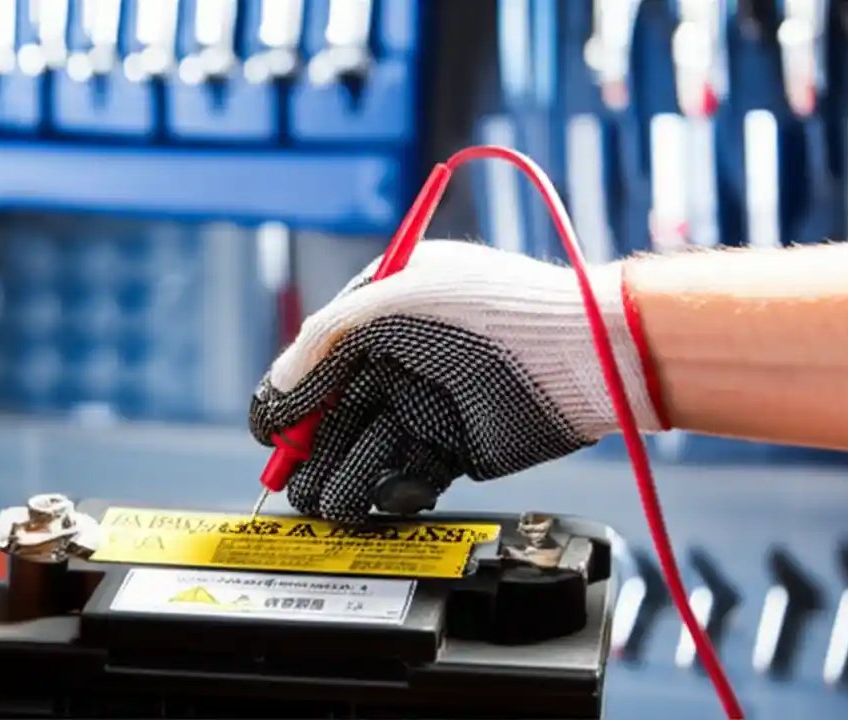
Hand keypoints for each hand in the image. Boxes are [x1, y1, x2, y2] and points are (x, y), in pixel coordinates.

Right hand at [249, 240, 664, 522]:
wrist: (579, 356)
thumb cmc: (489, 309)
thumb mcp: (389, 301)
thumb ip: (323, 343)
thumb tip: (278, 389)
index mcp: (381, 311)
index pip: (316, 359)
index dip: (289, 397)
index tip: (269, 431)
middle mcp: (399, 357)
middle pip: (334, 411)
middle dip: (309, 448)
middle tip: (291, 481)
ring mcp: (426, 403)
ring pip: (365, 448)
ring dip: (341, 476)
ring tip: (326, 501)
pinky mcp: (453, 447)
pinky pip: (407, 474)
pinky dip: (391, 488)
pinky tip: (383, 493)